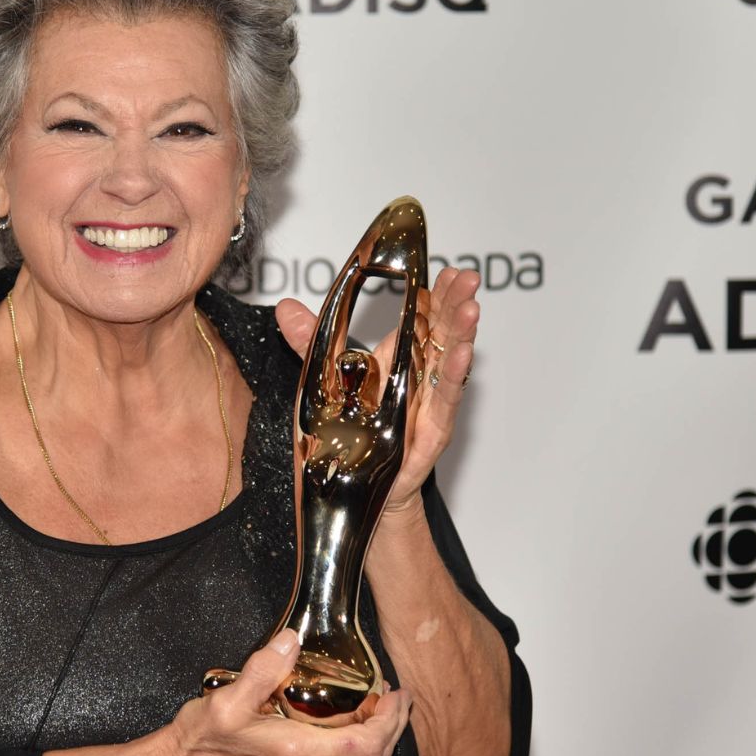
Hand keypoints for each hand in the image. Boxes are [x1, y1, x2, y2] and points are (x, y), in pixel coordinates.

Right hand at [161, 630, 411, 755]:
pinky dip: (352, 743)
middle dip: (392, 728)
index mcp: (298, 752)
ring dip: (374, 737)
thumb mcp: (227, 701)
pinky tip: (340, 720)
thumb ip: (262, 670)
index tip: (398, 695)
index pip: (367, 746)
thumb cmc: (200, 743)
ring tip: (375, 705)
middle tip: (396, 698)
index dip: (391, 722)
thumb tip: (290, 642)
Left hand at [275, 267, 479, 512]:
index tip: (446, 270)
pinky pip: (442, 402)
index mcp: (397, 357)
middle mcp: (418, 376)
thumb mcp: (322, 377)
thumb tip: (284, 306)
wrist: (354, 485)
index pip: (423, 317)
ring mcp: (427, 403)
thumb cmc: (345, 431)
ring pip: (448, 363)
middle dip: (455, 304)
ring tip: (471, 308)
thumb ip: (310, 340)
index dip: (436, 293)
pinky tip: (461, 355)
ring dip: (462, 335)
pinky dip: (451, 378)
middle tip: (466, 278)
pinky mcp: (429, 432)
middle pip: (441, 333)